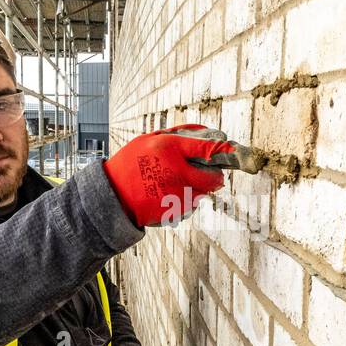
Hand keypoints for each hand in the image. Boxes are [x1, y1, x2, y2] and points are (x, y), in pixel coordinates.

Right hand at [102, 124, 235, 226]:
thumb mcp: (148, 140)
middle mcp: (177, 172)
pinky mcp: (175, 211)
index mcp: (170, 149)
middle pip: (214, 179)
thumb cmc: (130, 164)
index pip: (207, 148)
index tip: (233, 148)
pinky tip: (167, 195)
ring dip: (197, 188)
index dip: (225, 148)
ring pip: (203, 193)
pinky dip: (185, 200)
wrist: (112, 196)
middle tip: (204, 172)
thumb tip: (206, 134)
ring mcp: (177, 194)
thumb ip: (177, 136)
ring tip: (174, 183)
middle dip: (213, 175)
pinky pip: (191, 205)